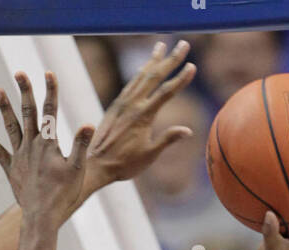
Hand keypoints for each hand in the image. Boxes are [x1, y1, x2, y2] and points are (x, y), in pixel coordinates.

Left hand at [0, 72, 93, 226]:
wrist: (42, 217)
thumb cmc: (62, 195)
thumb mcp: (77, 170)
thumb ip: (81, 145)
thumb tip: (88, 124)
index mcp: (48, 144)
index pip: (50, 111)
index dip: (50, 90)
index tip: (49, 73)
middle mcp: (32, 146)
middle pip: (28, 112)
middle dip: (25, 91)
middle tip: (19, 73)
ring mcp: (20, 157)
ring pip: (11, 127)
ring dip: (4, 108)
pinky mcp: (12, 169)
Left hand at [84, 39, 196, 192]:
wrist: (97, 166)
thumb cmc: (124, 165)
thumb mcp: (148, 155)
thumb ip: (167, 139)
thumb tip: (188, 130)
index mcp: (143, 116)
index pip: (166, 92)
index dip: (180, 79)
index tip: (192, 66)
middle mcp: (133, 105)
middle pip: (155, 76)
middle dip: (171, 59)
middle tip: (183, 44)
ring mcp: (123, 104)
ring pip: (141, 76)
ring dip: (153, 60)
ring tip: (161, 46)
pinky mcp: (115, 106)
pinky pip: (130, 84)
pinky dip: (139, 73)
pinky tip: (143, 67)